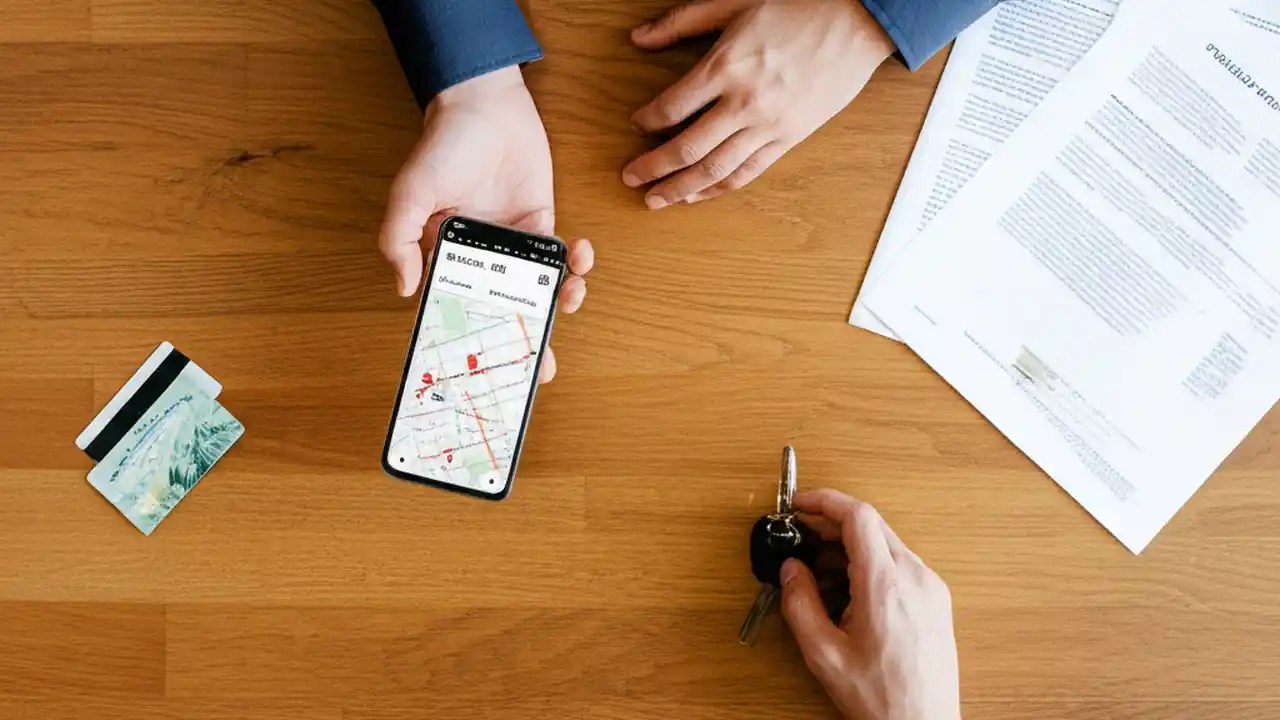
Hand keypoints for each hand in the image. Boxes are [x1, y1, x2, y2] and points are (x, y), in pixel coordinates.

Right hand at [379, 67, 591, 383]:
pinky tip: (580, 255)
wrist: (484, 103)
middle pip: (505, 312)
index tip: (490, 372)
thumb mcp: (409, 193)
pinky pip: (560, 256)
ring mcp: (512, 243)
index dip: (476, 343)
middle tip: (542, 371)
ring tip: (570, 298)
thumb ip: (397, 239)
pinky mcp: (540, 222)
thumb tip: (405, 289)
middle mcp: (481, 258)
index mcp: (446, 258)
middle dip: (526, 343)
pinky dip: (576, 262)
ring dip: (560, 302)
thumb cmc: (442, 146)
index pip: (460, 311)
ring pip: (539, 289)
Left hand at [622, 0, 895, 207]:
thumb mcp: (734, 2)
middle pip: (687, 149)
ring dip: (680, 189)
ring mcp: (768, 125)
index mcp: (725, 67)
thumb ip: (682, 21)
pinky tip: (698, 195)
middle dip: (653, 168)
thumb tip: (639, 38)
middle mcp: (744, 103)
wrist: (858, 20)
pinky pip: (748, 172)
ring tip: (656, 200)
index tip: (636, 124)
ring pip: (715, 170)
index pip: (671, 108)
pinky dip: (718, 189)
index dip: (647, 121)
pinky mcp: (789, 138)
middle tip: (630, 178)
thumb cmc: (798, 5)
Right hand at [780, 489, 960, 719]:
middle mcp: (915, 578)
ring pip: (885, 543)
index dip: (825, 502)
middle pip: (871, 525)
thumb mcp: (824, 655)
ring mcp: (931, 587)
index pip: (858, 517)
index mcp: (886, 587)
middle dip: (831, 526)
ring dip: (849, 547)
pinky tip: (849, 592)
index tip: (800, 505)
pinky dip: (869, 564)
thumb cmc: (882, 700)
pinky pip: (899, 563)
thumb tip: (791, 570)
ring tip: (821, 577)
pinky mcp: (936, 599)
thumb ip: (800, 604)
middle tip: (801, 540)